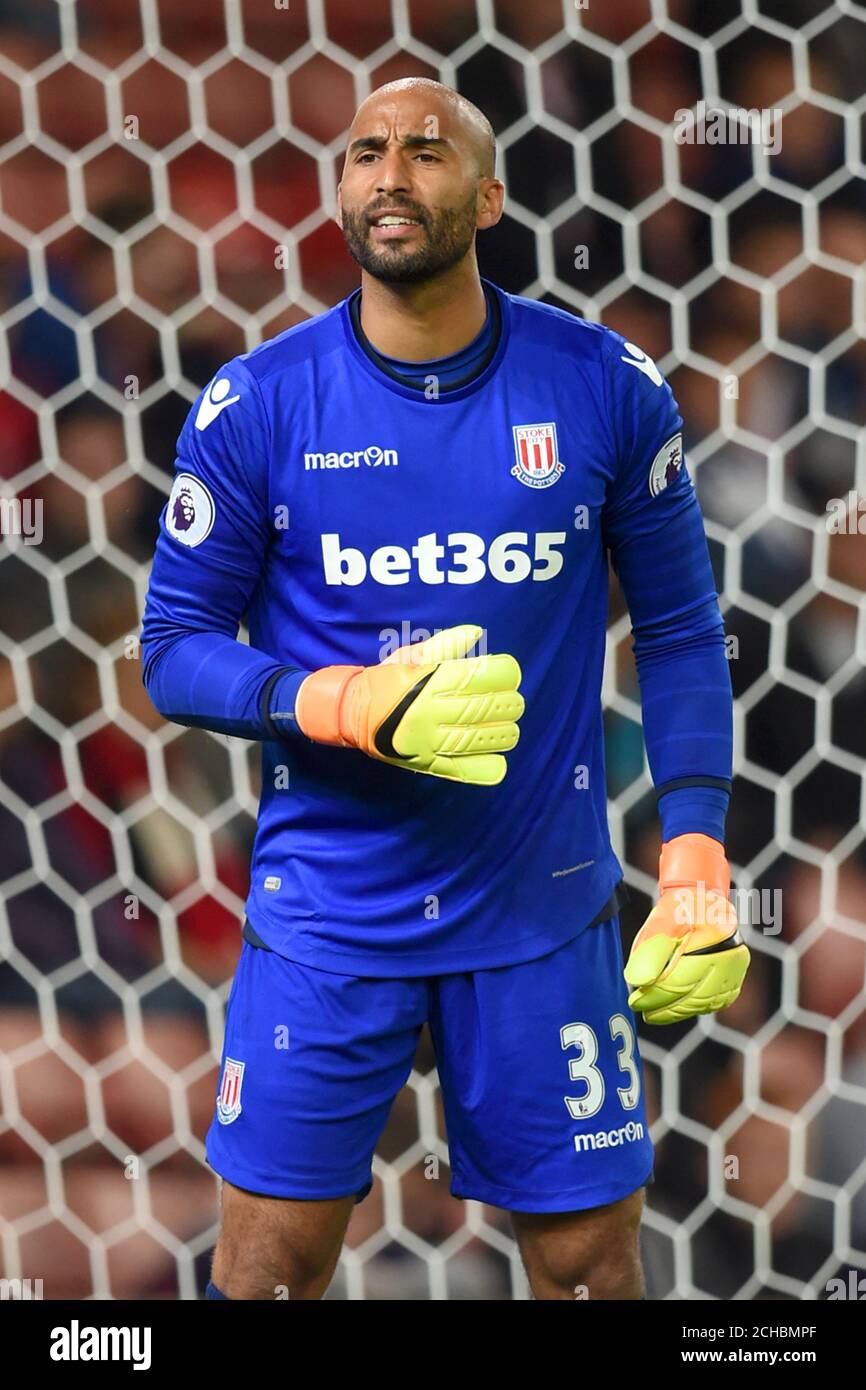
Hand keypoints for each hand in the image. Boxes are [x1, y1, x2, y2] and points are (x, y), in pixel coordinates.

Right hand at [295, 624, 523, 784]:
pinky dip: (486, 767)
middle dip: (508, 703)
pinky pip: (462, 769)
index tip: (508, 672)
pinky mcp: (426, 763)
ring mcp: (429, 741)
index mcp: (427, 681)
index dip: (503, 673)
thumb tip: (474, 633)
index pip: (478, 676)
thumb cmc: (384, 681)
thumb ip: (443, 647)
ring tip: (509, 726)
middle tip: (513, 701)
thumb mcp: (408, 657)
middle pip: (485, 708)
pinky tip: (498, 760)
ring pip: (479, 738)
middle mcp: (430, 711)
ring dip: (503, 733)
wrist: (349, 714)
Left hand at [623, 833, 750, 1024]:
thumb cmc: (678, 910)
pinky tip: (677, 1010)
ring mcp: (736, 969)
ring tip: (654, 1015)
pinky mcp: (736, 977)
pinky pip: (716, 1001)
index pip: (680, 978)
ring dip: (678, 1012)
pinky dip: (695, 1008)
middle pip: (694, 994)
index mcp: (710, 939)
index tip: (635, 1002)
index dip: (655, 995)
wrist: (702, 901)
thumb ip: (649, 950)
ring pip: (705, 1001)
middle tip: (642, 1011)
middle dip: (664, 1007)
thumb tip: (637, 980)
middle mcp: (729, 956)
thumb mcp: (658, 922)